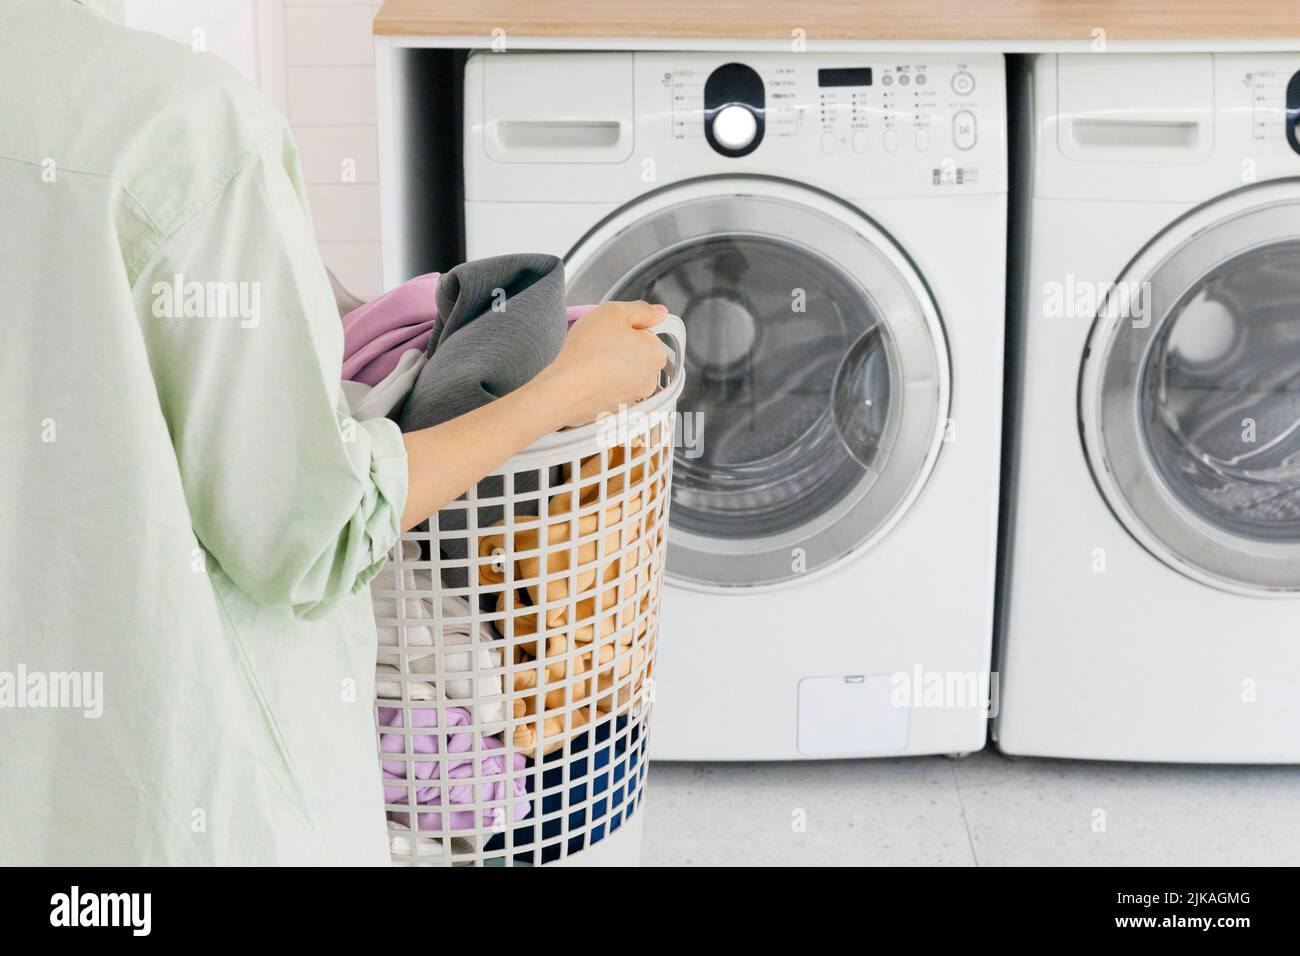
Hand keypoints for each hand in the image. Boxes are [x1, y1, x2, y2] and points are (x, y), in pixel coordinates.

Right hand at [538, 300, 669, 426]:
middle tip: (598, 343)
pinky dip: (600, 385)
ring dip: (609, 367)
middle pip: (636, 355)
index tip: (611, 329)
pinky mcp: (614, 412)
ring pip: (622, 374)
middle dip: (619, 348)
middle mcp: (649, 379)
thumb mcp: (614, 312)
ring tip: (589, 361)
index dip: (627, 328)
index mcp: (655, 354)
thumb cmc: (588, 351)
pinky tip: (586, 378)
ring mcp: (632, 398)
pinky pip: (609, 392)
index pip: (647, 334)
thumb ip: (642, 310)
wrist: (563, 389)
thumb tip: (658, 312)